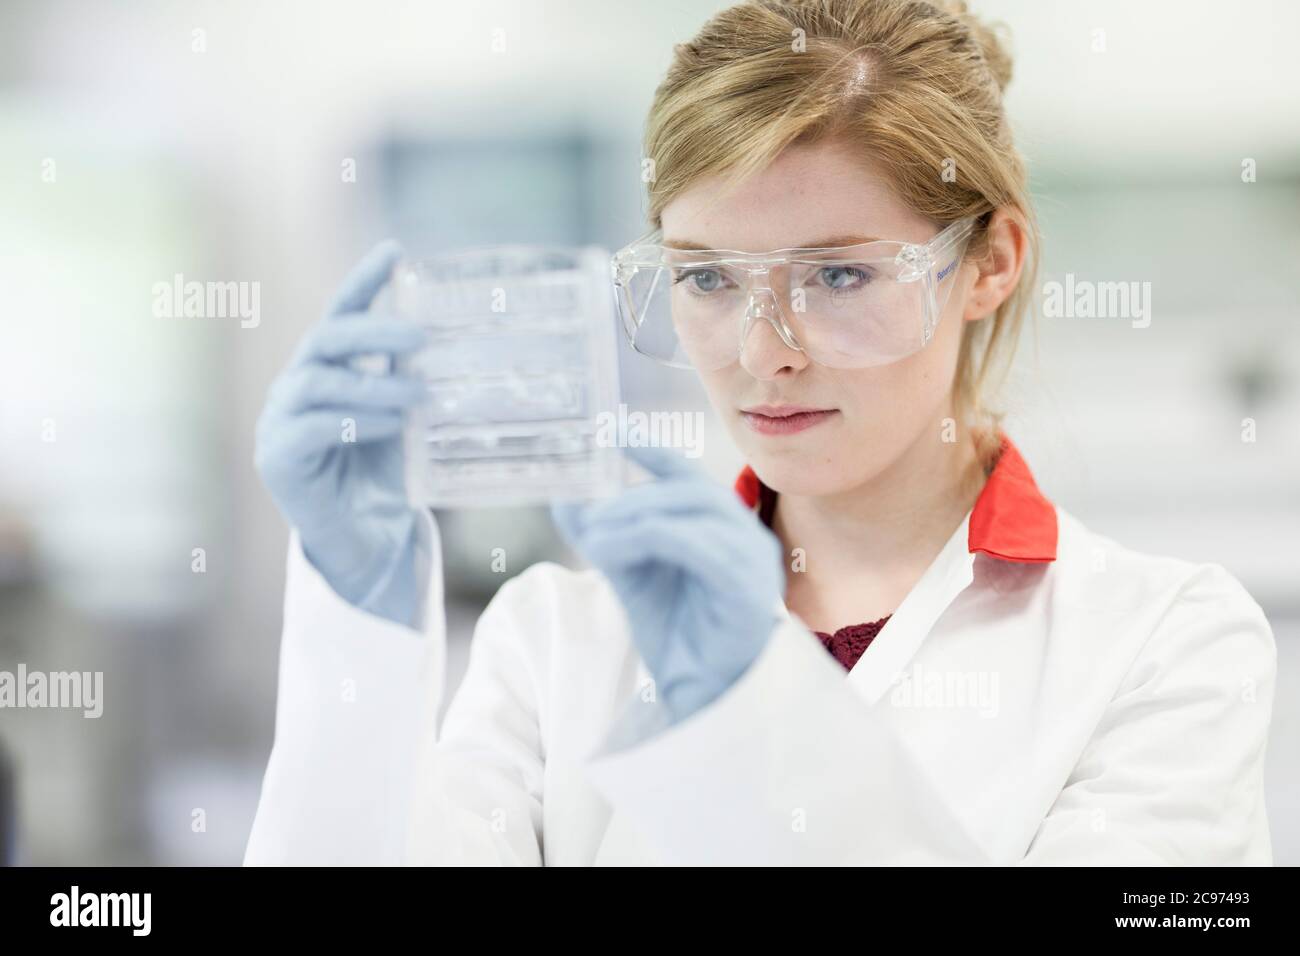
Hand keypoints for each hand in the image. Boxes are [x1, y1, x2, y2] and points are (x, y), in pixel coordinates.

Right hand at [254, 241, 428, 625]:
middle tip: (419, 334)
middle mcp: (294, 387)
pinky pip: (313, 428)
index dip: (364, 282)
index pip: (341, 313)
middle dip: (372, 329)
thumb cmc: (381, 473)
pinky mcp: (278, 458)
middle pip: (324, 338)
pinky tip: (390, 426)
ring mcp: (278, 421)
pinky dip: (355, 421)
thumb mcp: (400, 416)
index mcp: (323, 368)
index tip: (394, 251)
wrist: (361, 539)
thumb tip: (447, 340)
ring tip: (417, 394)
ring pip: (320, 382)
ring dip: (373, 384)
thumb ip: (406, 379)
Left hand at [551, 446, 785, 722]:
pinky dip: (646, 539)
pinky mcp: (746, 588)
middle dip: (631, 495)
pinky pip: (694, 545)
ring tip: (594, 538)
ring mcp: (752, 560)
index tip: (611, 429)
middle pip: (687, 489)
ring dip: (633, 516)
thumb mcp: (630, 576)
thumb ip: (603, 536)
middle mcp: (745, 536)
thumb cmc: (679, 636)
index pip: (688, 475)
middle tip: (587, 517)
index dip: (651, 449)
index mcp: (722, 528)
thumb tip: (564, 497)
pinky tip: (611, 554)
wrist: (705, 697)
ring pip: (690, 511)